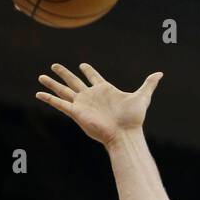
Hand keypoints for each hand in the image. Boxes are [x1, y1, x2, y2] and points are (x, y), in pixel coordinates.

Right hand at [35, 62, 162, 145]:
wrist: (124, 134)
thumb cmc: (133, 118)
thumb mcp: (142, 97)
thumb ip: (149, 84)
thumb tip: (160, 74)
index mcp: (104, 90)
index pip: (93, 77)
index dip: (88, 70)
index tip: (82, 65)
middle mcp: (91, 96)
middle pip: (74, 81)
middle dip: (64, 73)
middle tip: (54, 65)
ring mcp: (82, 104)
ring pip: (63, 90)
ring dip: (52, 83)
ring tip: (41, 75)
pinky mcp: (76, 112)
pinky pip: (59, 103)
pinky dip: (48, 98)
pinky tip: (38, 93)